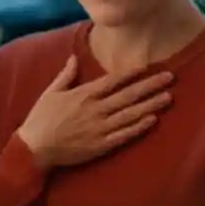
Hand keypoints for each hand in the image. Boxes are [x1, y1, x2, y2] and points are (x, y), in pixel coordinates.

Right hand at [16, 56, 172, 169]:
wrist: (34, 148)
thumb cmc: (41, 119)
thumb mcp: (50, 92)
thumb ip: (66, 75)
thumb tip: (73, 57)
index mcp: (83, 95)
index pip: (113, 80)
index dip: (132, 73)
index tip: (149, 66)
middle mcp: (95, 109)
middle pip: (128, 95)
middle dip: (150, 85)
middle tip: (170, 77)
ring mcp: (100, 128)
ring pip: (130, 114)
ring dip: (150, 105)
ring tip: (168, 97)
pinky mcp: (101, 145)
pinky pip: (124, 135)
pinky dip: (139, 127)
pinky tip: (153, 120)